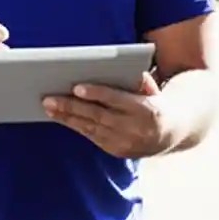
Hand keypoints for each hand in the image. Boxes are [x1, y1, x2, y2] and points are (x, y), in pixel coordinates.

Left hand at [43, 72, 171, 158]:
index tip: (76, 88)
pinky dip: (75, 126)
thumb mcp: (151, 89)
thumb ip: (136, 80)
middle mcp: (134, 129)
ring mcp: (125, 143)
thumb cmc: (153, 102)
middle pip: (97, 116)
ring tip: (48, 107)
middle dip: (71, 107)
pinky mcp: (117, 151)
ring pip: (91, 129)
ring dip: (67, 118)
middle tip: (48, 99)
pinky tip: (60, 117)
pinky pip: (92, 137)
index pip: (116, 100)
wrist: (170, 134)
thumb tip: (112, 68)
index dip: (96, 94)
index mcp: (145, 109)